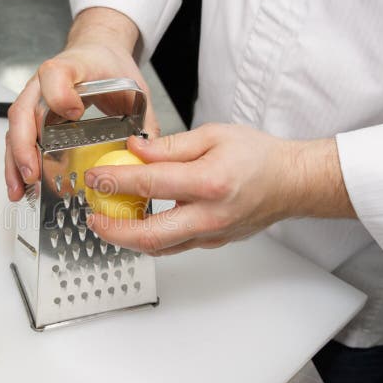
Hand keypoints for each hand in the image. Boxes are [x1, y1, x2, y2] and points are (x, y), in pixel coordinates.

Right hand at [5, 7, 159, 200]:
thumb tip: (148, 156)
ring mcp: (34, 100)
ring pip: (15, 129)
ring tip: (18, 189)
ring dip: (14, 162)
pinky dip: (16, 164)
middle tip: (32, 173)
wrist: (97, 52)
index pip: (55, 75)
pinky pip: (17, 139)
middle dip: (24, 146)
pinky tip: (21, 186)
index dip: (60, 94)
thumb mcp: (133, 87)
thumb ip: (143, 120)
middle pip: (24, 111)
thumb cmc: (109, 67)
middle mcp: (44, 84)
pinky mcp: (31, 116)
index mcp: (71, 67)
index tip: (74, 113)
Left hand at [84, 124, 355, 255]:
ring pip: (159, 248)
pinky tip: (136, 223)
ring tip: (106, 221)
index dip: (115, 180)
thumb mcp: (213, 135)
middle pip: (149, 235)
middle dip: (112, 229)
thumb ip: (170, 146)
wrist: (291, 183)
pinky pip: (173, 246)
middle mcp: (209, 216)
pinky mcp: (212, 243)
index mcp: (209, 182)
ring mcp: (211, 235)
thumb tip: (134, 150)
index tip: (94, 176)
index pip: (150, 185)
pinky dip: (149, 238)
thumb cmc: (257, 156)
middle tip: (91, 217)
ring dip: (127, 238)